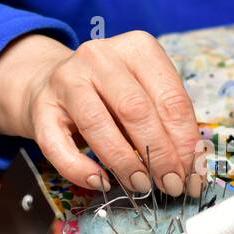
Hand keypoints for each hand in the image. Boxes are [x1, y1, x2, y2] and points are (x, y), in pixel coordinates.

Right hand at [0, 30, 201, 195]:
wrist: (50, 83)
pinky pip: (59, 145)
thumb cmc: (109, 94)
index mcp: (137, 48)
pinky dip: (80, 169)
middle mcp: (100, 57)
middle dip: (159, 154)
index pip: (171, 98)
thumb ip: (168, 124)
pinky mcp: (41, 108)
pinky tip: (101, 182)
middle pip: (136, 110)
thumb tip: (191, 167)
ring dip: (125, 163)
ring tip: (141, 185)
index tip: (192, 173)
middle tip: (170, 185)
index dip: (184, 141)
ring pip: (97, 125)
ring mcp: (66, 79)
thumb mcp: (145, 95)